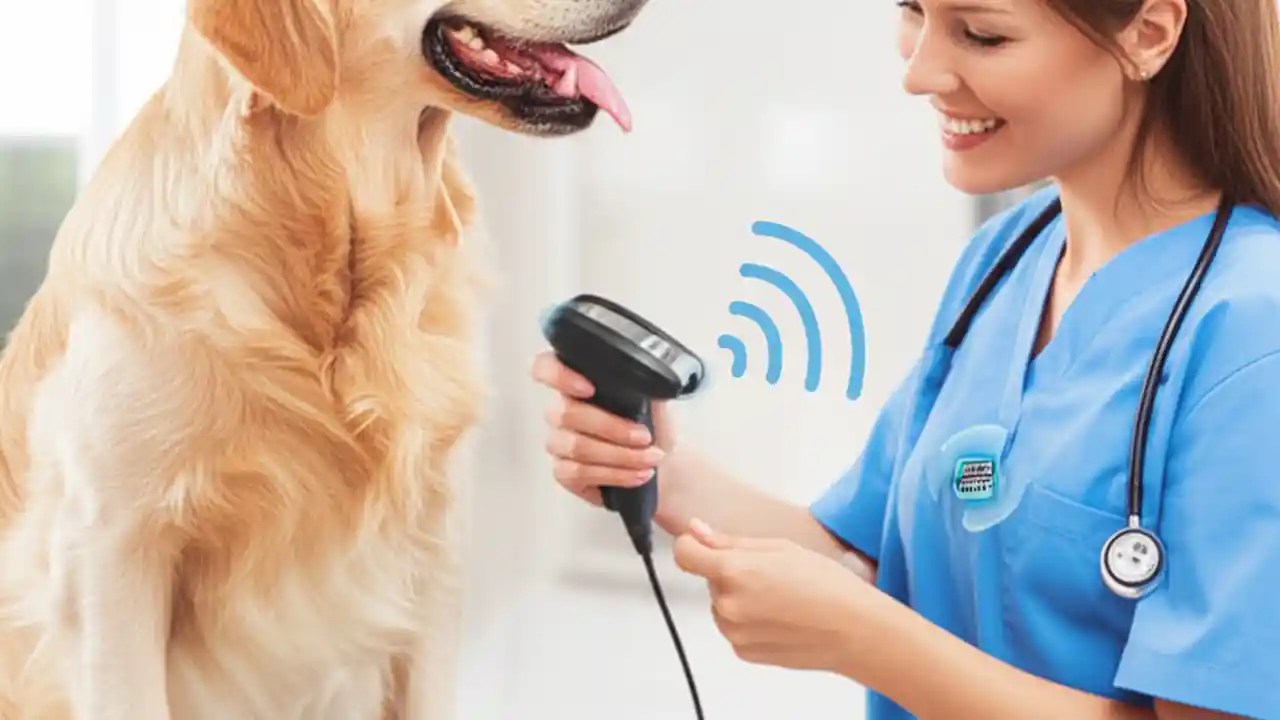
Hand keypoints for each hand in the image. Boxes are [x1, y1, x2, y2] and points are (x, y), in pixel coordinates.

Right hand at [530, 350, 675, 506]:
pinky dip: (615, 475)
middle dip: (613, 428)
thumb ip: (645, 387)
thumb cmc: (654, 430)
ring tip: (649, 459)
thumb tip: (648, 380)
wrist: (663, 466)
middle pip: (568, 413)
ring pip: (576, 447)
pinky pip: (579, 473)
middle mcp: (562, 411)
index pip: (546, 368)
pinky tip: (636, 475)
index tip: (589, 389)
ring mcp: (559, 443)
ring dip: (620, 455)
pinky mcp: (563, 472)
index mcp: (579, 383)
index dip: (559, 376)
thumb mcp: (655, 402)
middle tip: (644, 437)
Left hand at [673, 518, 876, 675]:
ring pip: (721, 604)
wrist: (854, 630)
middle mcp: (728, 605)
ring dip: (739, 597)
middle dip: (731, 572)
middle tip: (770, 574)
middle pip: (710, 579)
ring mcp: (734, 632)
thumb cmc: (827, 586)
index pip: (685, 554)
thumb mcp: (780, 548)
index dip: (692, 545)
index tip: (702, 544)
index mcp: (735, 572)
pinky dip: (748, 621)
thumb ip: (730, 542)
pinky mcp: (743, 652)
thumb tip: (698, 531)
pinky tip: (779, 617)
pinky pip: (734, 628)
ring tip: (780, 597)